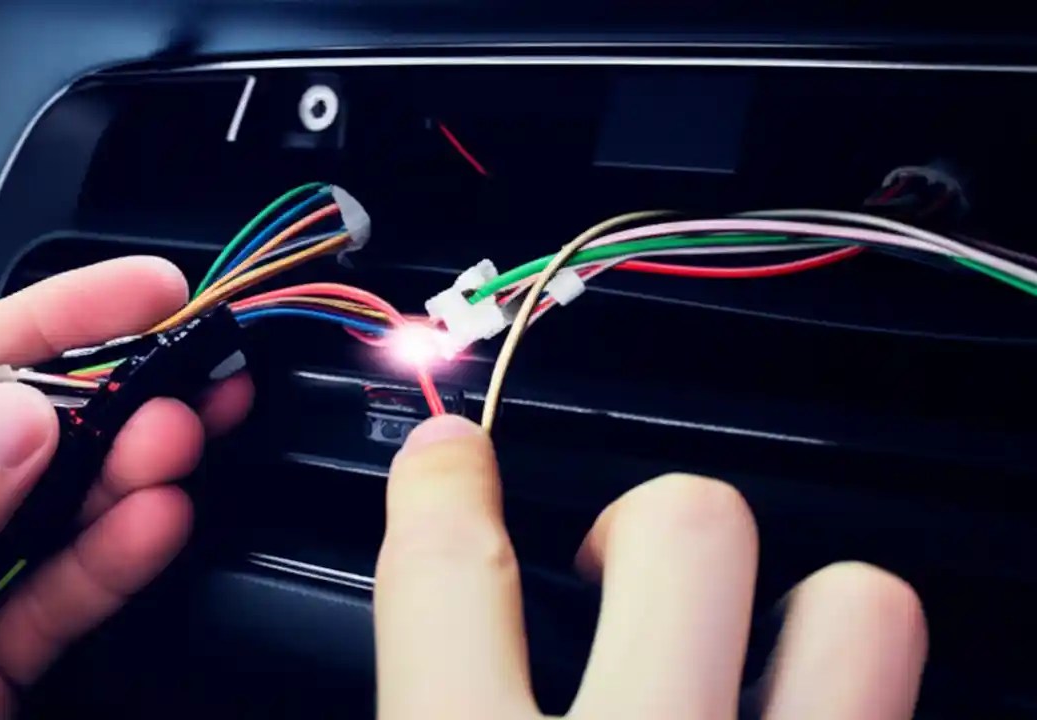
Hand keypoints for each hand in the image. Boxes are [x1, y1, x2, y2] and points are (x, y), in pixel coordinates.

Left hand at [0, 258, 252, 718]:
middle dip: (103, 397)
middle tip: (192, 366)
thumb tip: (9, 424)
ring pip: (39, 523)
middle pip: (0, 441)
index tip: (139, 291)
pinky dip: (104, 567)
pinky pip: (45, 608)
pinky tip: (153, 525)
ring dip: (120, 478)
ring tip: (187, 437)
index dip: (44, 323)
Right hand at [375, 415, 927, 719]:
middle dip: (646, 515)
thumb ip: (415, 705)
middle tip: (621, 565)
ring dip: (808, 603)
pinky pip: (900, 711)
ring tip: (755, 648)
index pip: (449, 576)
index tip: (450, 454)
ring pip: (859, 611)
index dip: (441, 484)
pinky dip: (847, 703)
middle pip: (686, 529)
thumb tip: (414, 659)